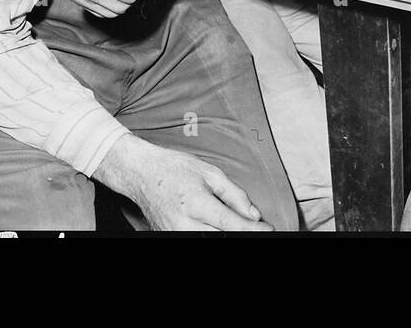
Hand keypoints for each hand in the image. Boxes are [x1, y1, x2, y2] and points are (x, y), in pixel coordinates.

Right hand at [97, 137, 273, 231]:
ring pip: (210, 240)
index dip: (254, 229)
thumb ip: (234, 194)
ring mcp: (174, 234)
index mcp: (196, 203)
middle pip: (221, 237)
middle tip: (257, 229)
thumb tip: (253, 214)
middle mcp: (184, 224)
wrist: (142, 174)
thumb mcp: (210, 172)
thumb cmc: (175, 169)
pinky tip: (220, 229)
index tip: (269, 229)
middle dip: (242, 233)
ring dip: (227, 235)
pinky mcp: (169, 237)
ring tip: (239, 227)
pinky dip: (211, 235)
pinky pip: (197, 240)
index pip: (232, 224)